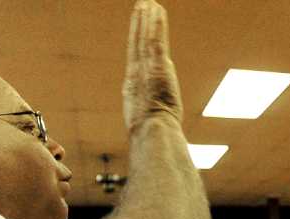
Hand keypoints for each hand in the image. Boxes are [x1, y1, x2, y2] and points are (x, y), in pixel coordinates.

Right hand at [122, 1, 182, 132]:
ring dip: (147, 18)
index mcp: (132, 84)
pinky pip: (156, 39)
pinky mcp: (157, 65)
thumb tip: (156, 118)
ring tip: (148, 2)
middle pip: (137, 42)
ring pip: (145, 37)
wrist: (151, 132)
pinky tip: (157, 10)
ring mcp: (146, 68)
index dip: (135, 40)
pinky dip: (156, 23)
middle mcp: (136, 72)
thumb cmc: (151, 133)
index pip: (135, 56)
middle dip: (139, 23)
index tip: (136, 27)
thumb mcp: (146, 121)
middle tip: (141, 5)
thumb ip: (148, 113)